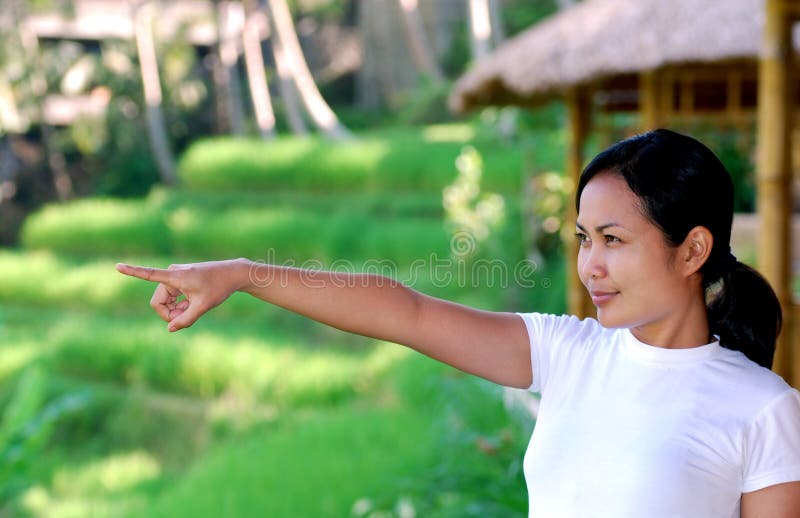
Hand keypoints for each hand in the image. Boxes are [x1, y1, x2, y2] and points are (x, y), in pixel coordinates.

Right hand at [116, 260, 245, 331]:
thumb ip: (185, 320)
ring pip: (165, 300)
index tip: (117, 266)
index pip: (149, 274)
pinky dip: (180, 304)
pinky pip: (172, 296)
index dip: (132, 272)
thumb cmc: (219, 288)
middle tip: (185, 318)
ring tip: (193, 309)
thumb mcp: (203, 307)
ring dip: (176, 309)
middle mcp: (172, 273)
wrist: (233, 274)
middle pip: (158, 301)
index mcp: (175, 276)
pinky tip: (193, 304)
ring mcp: (176, 275)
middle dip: (168, 313)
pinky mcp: (180, 278)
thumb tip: (169, 329)